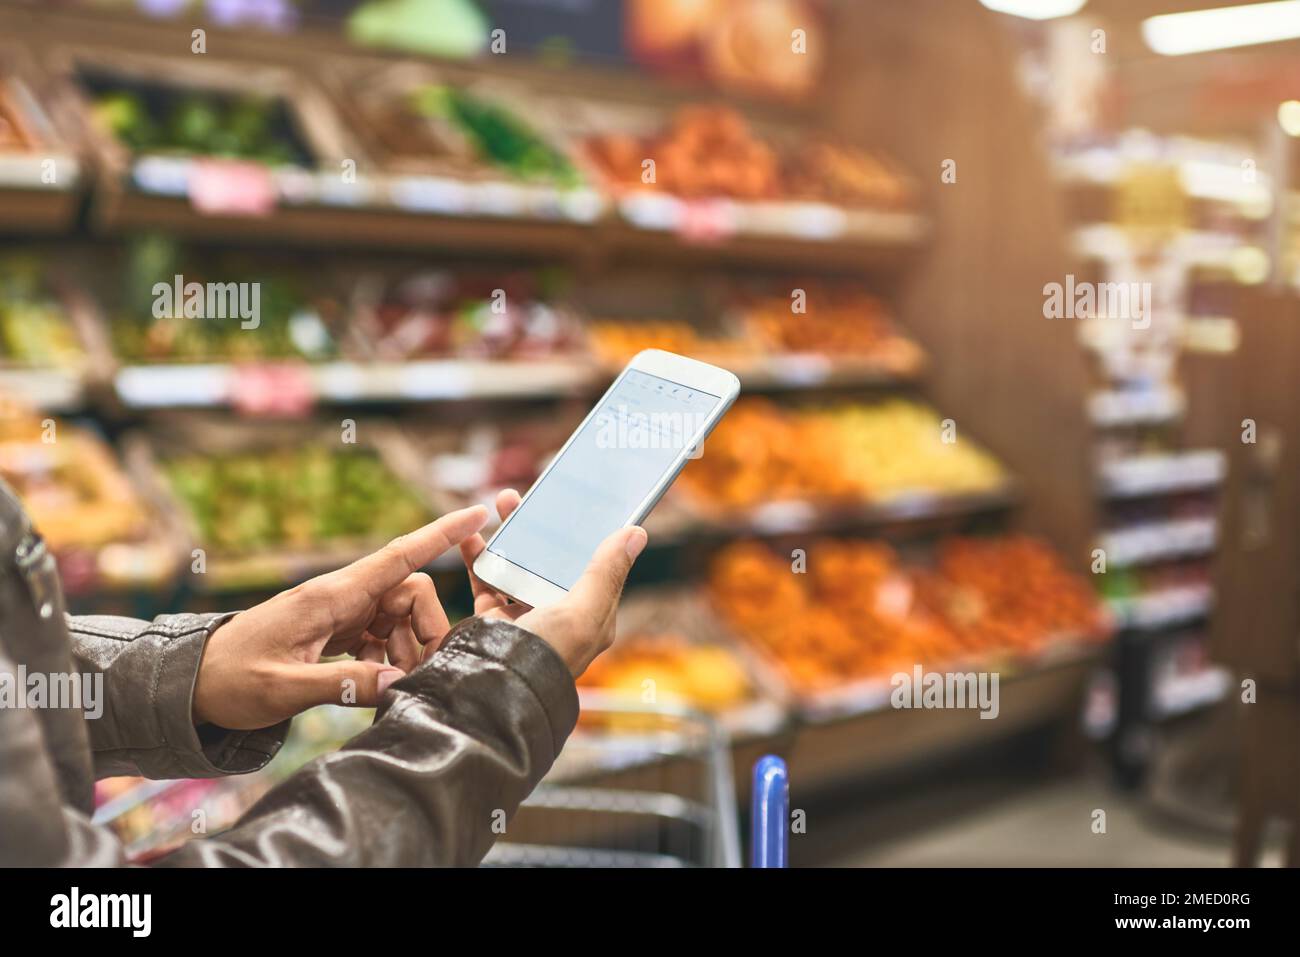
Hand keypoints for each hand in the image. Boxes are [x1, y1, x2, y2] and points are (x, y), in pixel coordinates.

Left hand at [193, 505, 489, 730]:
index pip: (399, 555)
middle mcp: (340, 595)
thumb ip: (341, 686)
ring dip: (407, 649)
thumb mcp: (281, 690)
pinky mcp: (336, 631)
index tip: (479, 512)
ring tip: (386, 686)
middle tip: (415, 674)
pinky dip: (389, 657)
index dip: (442, 533)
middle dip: (427, 629)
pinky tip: (374, 683)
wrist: (191, 684)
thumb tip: (397, 683)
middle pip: (411, 591)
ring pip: (401, 615)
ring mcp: (340, 612)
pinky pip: (383, 633)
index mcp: (329, 595)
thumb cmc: (229, 681)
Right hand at [459, 489, 646, 676]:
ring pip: (519, 564)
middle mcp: (559, 616)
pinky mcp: (492, 620)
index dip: (590, 534)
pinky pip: (486, 580)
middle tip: (531, 496)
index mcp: (590, 616)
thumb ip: (607, 571)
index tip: (581, 503)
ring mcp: (525, 618)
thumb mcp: (585, 611)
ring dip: (511, 533)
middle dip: (543, 526)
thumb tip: (637, 533)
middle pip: (553, 560)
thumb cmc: (548, 655)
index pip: (597, 566)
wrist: (495, 689)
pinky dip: (479, 557)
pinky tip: (472, 535)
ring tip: (503, 502)